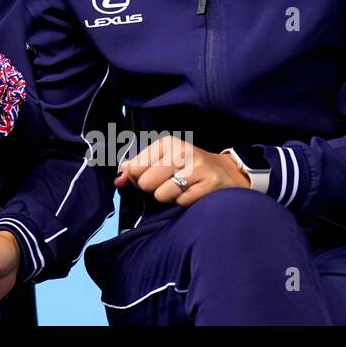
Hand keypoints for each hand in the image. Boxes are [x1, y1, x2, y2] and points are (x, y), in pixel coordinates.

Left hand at [113, 135, 250, 206]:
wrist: (227, 172)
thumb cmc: (188, 166)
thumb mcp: (163, 160)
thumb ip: (137, 167)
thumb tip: (118, 179)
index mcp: (167, 143)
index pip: (135, 168)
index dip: (139, 179)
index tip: (153, 176)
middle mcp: (181, 152)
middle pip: (145, 183)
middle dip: (154, 189)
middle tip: (169, 183)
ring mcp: (196, 167)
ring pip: (161, 195)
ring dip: (169, 197)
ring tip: (181, 188)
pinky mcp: (207, 184)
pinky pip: (180, 202)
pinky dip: (183, 202)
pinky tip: (193, 193)